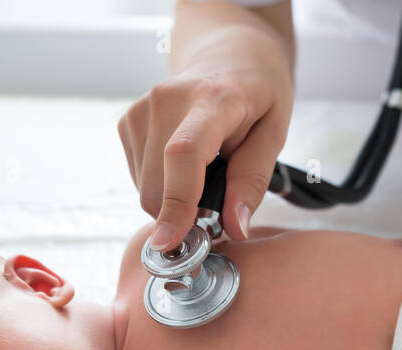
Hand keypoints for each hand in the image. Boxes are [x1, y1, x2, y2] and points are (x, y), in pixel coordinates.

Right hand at [118, 64, 292, 250]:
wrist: (228, 55)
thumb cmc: (257, 95)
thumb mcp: (274, 134)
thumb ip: (252, 181)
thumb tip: (234, 228)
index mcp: (212, 100)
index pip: (183, 154)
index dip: (176, 203)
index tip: (170, 241)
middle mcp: (167, 100)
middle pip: (158, 186)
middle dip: (183, 214)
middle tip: (217, 206)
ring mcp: (141, 109)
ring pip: (145, 189)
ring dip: (172, 199)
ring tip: (203, 172)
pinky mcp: (127, 121)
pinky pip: (139, 179)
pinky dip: (161, 185)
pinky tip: (183, 163)